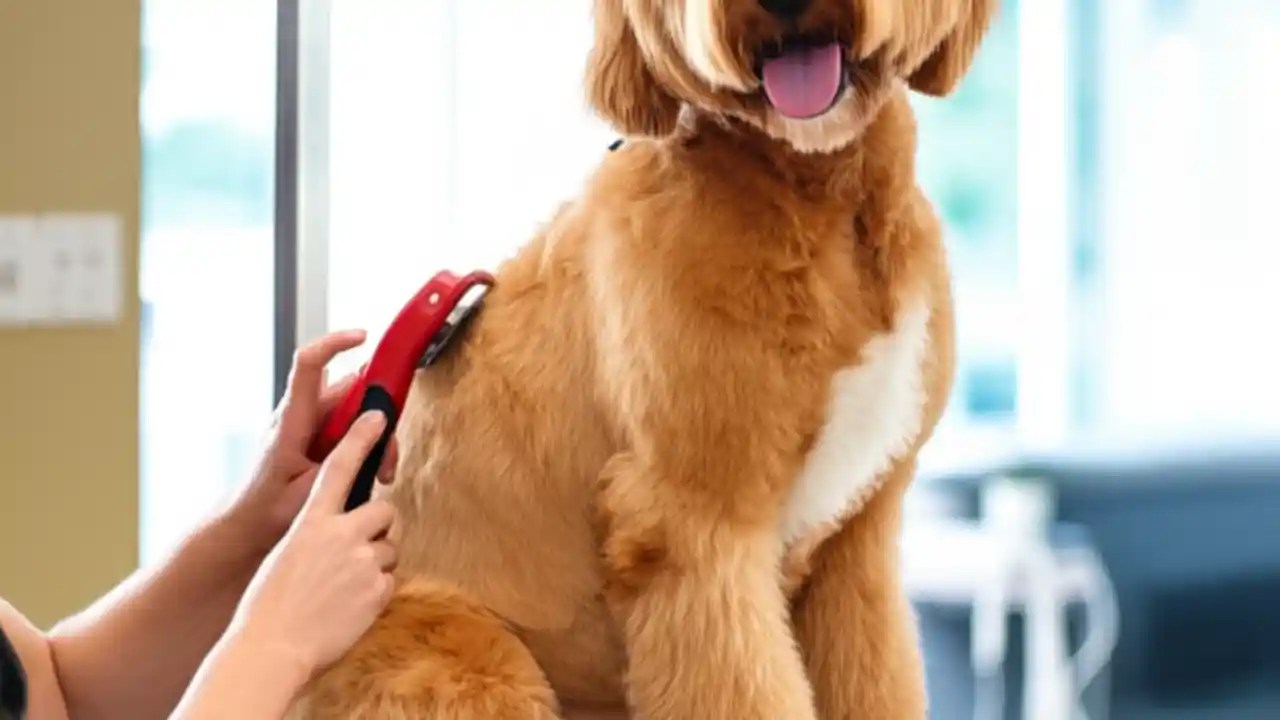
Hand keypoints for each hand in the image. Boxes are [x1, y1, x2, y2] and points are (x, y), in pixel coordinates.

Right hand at [224, 411, 399, 678]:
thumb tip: (343, 532)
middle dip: (380, 527)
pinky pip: (390, 582)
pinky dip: (376, 593)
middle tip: (361, 550)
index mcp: (310, 521)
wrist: (272, 649)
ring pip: (390, 550)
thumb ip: (319, 535)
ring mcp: (363, 561)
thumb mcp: (288, 555)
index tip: (379, 415)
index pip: (339, 467)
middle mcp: (341, 534)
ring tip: (345, 589)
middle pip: (386, 511)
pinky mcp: (378, 589)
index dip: (361, 437)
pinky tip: (350, 607)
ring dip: (376, 564)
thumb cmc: (270, 605)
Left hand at [225, 330, 398, 553]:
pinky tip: (371, 472)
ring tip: (381, 470)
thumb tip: (376, 424)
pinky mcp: (316, 439)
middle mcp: (299, 416)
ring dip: (374, 435)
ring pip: (354, 411)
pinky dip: (365, 444)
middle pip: (348, 391)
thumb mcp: (309, 489)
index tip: (363, 337)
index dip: (334, 343)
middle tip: (387, 453)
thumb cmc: (269, 511)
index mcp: (291, 421)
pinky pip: (349, 427)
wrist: (248, 526)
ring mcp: (308, 426)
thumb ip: (342, 455)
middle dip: (377, 414)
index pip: (308, 365)